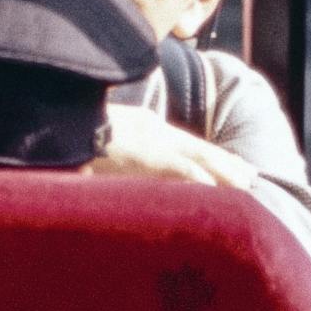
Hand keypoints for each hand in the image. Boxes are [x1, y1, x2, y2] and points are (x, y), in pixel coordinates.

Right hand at [87, 102, 256, 192]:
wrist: (59, 122)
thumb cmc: (71, 133)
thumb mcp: (99, 140)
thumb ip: (120, 152)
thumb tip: (120, 168)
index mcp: (145, 127)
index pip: (184, 143)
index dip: (210, 154)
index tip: (232, 164)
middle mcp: (154, 130)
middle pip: (198, 147)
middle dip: (226, 162)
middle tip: (251, 175)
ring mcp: (151, 140)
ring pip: (197, 156)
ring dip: (223, 171)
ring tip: (245, 184)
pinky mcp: (145, 154)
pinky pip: (178, 166)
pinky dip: (197, 176)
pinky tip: (215, 187)